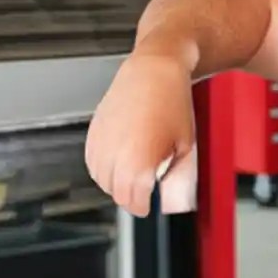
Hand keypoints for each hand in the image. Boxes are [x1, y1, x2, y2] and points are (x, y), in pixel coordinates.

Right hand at [85, 52, 197, 216]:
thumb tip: (174, 205)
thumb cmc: (173, 104)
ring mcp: (100, 144)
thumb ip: (177, 180)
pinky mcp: (92, 133)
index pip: (133, 201)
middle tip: (145, 189)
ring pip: (101, 180)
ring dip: (116, 183)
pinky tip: (119, 160)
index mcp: (137, 164)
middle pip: (117, 194)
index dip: (144, 206)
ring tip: (135, 171)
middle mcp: (114, 156)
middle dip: (131, 196)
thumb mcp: (186, 147)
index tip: (149, 205)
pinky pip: (92, 163)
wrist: (154, 71)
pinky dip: (103, 168)